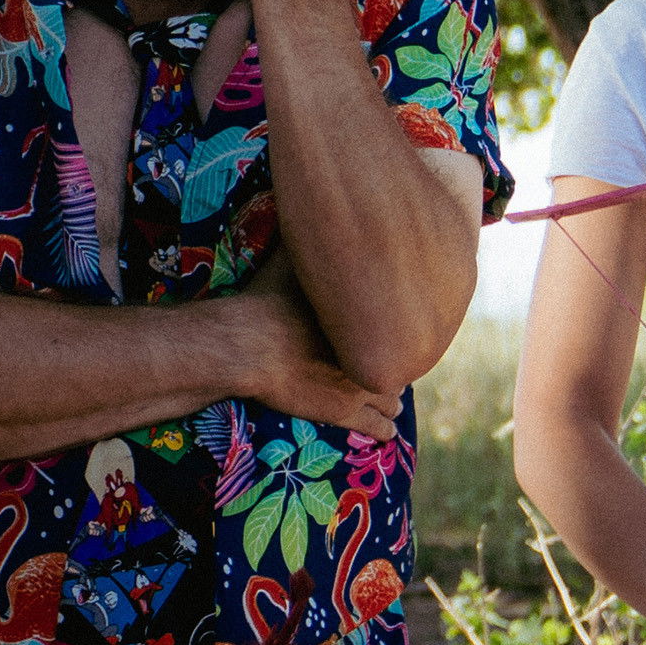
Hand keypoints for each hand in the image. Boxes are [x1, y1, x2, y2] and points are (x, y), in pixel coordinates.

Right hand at [232, 259, 401, 434]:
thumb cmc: (268, 302)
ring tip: (389, 402)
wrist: (250, 346)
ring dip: (390, 400)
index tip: (382, 333)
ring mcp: (360, 386)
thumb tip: (297, 213)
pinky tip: (386, 431)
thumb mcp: (286, 263)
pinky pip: (379, 428)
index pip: (393, 328)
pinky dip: (384, 429)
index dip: (387, 333)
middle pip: (396, 363)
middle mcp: (369, 351)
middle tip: (384, 365)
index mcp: (362, 320)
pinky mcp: (345, 413)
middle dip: (390, 366)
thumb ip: (299, 246)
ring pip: (393, 399)